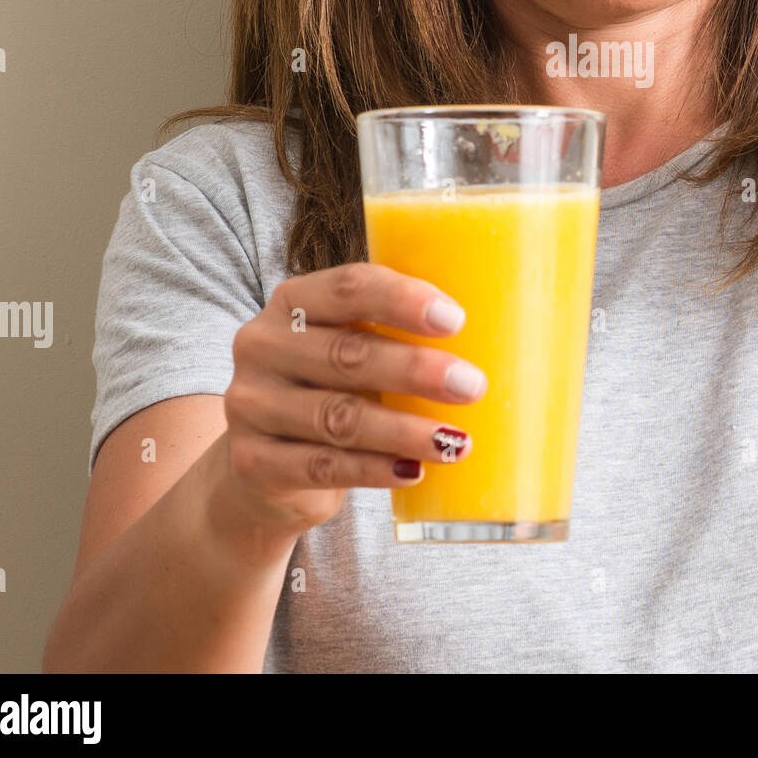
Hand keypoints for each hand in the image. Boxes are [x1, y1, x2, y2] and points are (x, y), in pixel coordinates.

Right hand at [220, 263, 486, 543]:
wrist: (263, 465)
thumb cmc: (333, 388)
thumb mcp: (350, 345)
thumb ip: (398, 331)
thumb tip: (506, 328)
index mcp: (293, 300)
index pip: (348, 287)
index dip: (403, 300)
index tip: (456, 319)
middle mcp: (262, 345)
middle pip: (348, 354)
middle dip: (417, 370)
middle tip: (473, 386)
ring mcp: (251, 405)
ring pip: (339, 417)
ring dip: (406, 430)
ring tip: (457, 441)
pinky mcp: (253, 463)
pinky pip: (324, 467)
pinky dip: (375, 470)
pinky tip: (414, 470)